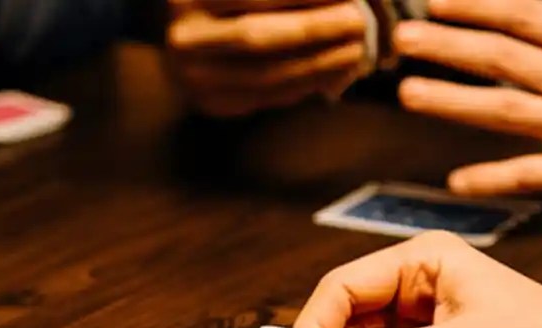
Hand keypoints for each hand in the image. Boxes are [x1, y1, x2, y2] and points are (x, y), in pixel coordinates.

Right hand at [166, 0, 370, 116]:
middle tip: (359, 20)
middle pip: (257, 36)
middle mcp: (184, 38)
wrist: (182, 34)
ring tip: (358, 48)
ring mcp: (193, 78)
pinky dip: (307, 84)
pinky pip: (267, 98)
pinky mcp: (212, 104)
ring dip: (319, 63)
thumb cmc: (225, 0)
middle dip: (315, 30)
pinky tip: (337, 70)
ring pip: (265, 75)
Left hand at [394, 0, 541, 198]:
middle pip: (500, 58)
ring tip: (408, 95)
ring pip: (504, 111)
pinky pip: (531, 173)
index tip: (434, 1)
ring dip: (453, 102)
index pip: (521, 15)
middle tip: (401, 39)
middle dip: (448, 46)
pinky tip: (455, 180)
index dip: (475, 5)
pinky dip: (494, 177)